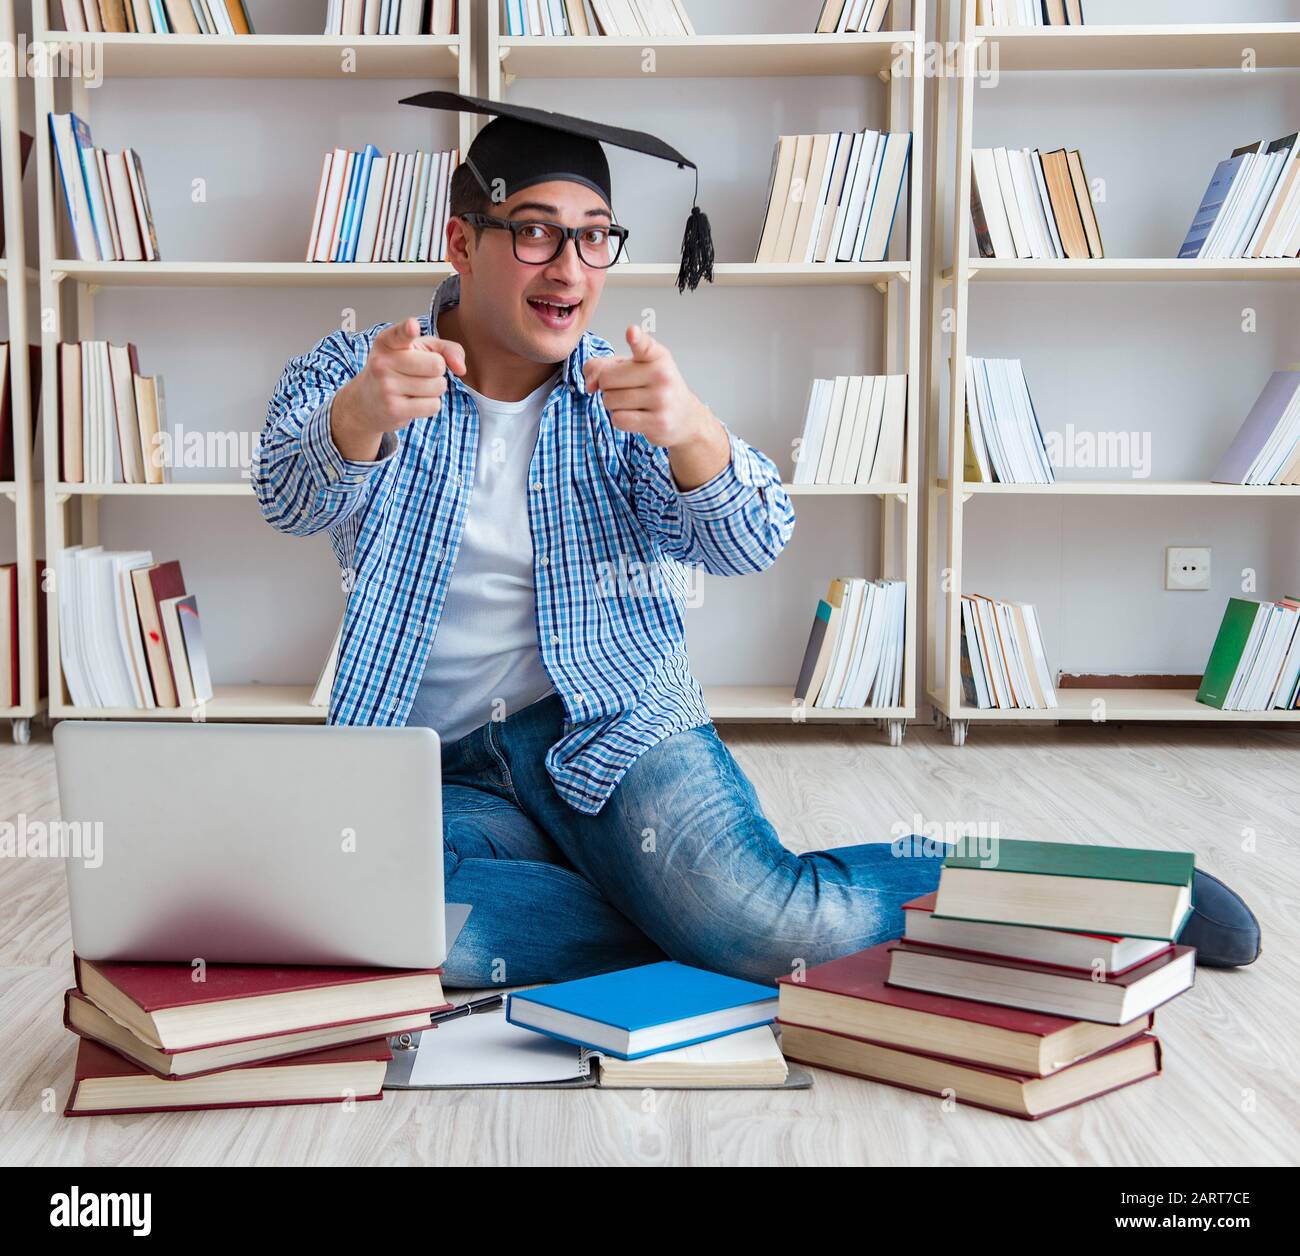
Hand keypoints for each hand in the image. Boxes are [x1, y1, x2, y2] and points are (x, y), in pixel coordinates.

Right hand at [332, 318, 465, 460]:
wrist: (366, 402)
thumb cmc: (398, 370)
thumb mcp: (419, 351)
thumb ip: (446, 349)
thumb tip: (461, 369)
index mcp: (388, 342)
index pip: (400, 334)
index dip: (408, 330)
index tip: (412, 326)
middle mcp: (383, 362)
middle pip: (437, 365)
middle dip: (437, 371)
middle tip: (419, 373)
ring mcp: (386, 387)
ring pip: (437, 386)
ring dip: (434, 389)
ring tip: (414, 388)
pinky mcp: (393, 409)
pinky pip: (433, 405)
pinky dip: (430, 405)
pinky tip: (412, 402)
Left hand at [583, 325, 713, 448]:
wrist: (683, 416)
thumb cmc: (652, 387)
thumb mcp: (632, 368)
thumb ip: (602, 366)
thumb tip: (589, 385)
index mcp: (656, 356)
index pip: (644, 345)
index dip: (636, 339)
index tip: (632, 332)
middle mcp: (662, 375)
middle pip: (607, 379)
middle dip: (608, 387)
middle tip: (627, 389)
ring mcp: (661, 399)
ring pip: (610, 401)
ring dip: (613, 405)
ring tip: (633, 403)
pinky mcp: (658, 421)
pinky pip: (619, 419)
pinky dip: (619, 419)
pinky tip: (636, 416)